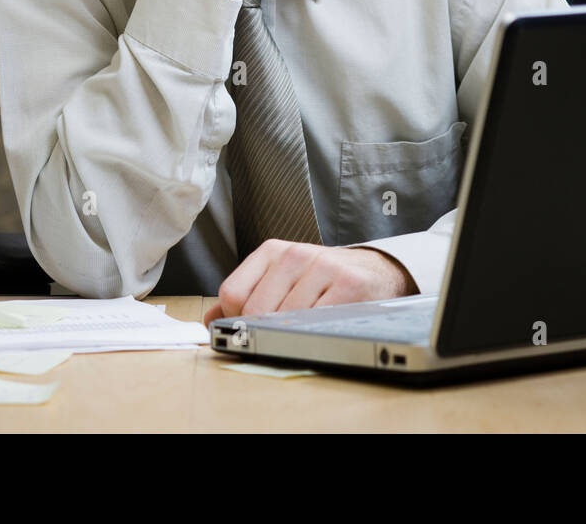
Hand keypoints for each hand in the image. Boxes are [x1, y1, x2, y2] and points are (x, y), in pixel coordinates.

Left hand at [202, 241, 417, 326]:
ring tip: (305, 327)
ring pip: (284, 320)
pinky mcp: (348, 285)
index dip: (235, 318)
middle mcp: (295, 255)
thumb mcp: (280, 280)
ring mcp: (323, 267)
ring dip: (291, 334)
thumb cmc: (322, 281)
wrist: (374, 273)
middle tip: (281, 334)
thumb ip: (246, 296)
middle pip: (255, 310)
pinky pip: (315, 323)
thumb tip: (211, 321)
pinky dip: (313, 335)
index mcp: (272, 251)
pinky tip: (321, 328)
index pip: (232, 293)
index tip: (249, 328)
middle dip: (262, 330)